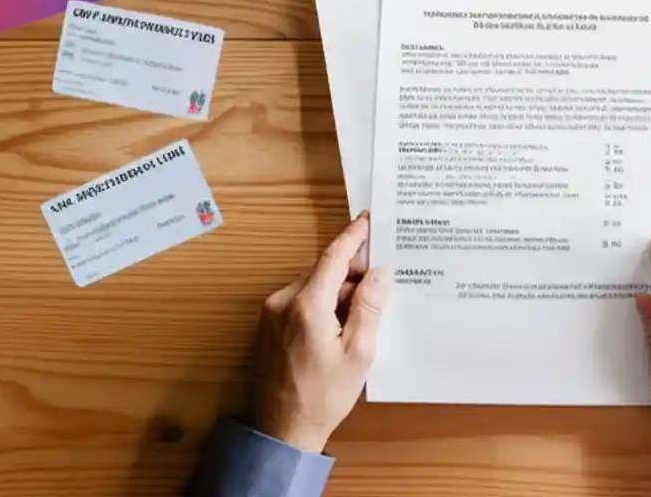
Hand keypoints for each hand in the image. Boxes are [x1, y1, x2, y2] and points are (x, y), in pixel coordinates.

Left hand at [250, 212, 390, 452]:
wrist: (282, 429)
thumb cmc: (322, 396)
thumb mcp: (358, 352)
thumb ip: (369, 307)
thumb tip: (379, 273)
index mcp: (306, 305)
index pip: (333, 257)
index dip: (353, 237)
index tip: (368, 220)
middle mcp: (283, 301)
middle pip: (323, 270)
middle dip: (352, 270)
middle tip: (382, 278)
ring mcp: (272, 313)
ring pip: (313, 286)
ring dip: (338, 290)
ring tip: (365, 309)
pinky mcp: (268, 325)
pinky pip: (301, 301)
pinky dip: (323, 302)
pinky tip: (342, 322)